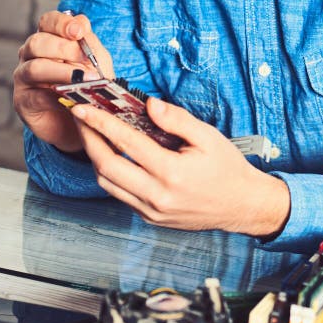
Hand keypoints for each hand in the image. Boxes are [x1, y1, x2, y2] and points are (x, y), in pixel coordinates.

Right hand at [13, 11, 113, 153]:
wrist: (82, 119)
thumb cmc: (88, 84)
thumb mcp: (95, 60)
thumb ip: (88, 42)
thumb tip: (81, 22)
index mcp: (49, 38)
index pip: (48, 21)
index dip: (62, 23)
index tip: (78, 32)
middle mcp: (31, 54)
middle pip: (38, 42)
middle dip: (63, 48)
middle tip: (84, 59)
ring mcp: (24, 76)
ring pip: (35, 67)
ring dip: (61, 72)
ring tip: (83, 79)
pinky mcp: (22, 100)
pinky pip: (35, 95)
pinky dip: (55, 96)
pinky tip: (70, 99)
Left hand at [71, 97, 290, 237]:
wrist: (242, 206)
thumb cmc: (226, 168)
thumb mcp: (208, 136)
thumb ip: (176, 119)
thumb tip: (149, 104)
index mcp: (172, 172)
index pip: (126, 142)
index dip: (101, 123)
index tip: (84, 108)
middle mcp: (157, 195)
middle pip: (106, 167)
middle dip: (88, 139)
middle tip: (80, 119)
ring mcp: (152, 211)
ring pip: (108, 184)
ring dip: (95, 158)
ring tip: (92, 135)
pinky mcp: (150, 218)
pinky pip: (120, 194)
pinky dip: (110, 173)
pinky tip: (112, 155)